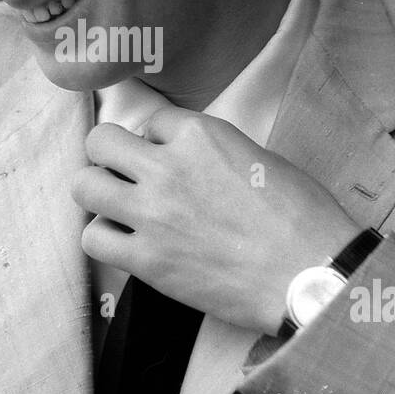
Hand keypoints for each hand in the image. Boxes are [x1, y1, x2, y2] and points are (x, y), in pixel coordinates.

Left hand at [71, 107, 359, 333]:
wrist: (310, 274)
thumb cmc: (300, 216)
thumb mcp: (257, 156)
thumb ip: (210, 150)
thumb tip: (184, 156)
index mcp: (199, 134)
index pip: (150, 120)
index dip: (157, 139)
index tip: (169, 157)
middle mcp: (166, 167)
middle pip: (101, 142)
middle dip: (110, 155)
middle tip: (126, 174)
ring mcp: (151, 214)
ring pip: (85, 186)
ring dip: (100, 193)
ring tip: (119, 206)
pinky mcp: (146, 260)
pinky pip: (93, 238)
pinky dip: (104, 238)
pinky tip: (125, 242)